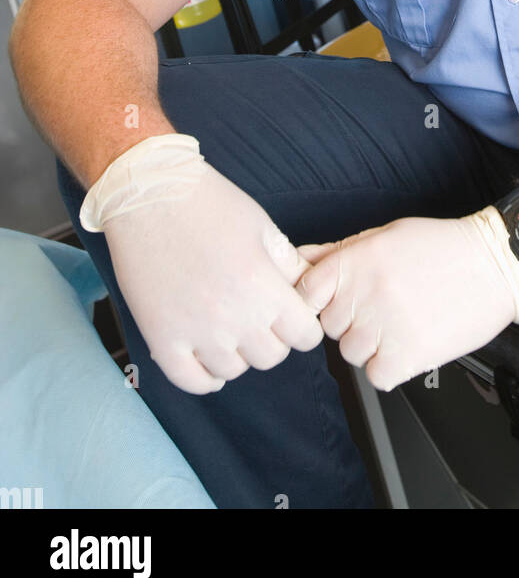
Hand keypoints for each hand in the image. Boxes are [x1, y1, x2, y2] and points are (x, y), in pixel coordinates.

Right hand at [84, 135, 323, 393]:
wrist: (150, 196)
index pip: (304, 337)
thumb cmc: (210, 204)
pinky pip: (192, 381)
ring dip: (238, 353)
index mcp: (263, 287)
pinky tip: (209, 357)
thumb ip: (290, 265)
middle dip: (273, 338)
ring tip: (231, 327)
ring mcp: (195, 333)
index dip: (303, 326)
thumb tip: (310, 289)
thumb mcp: (263, 227)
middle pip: (271, 357)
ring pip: (234, 370)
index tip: (292, 315)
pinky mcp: (161, 339)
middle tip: (260, 316)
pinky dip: (206, 376)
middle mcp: (232, 317)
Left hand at [295, 209, 518, 392]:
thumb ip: (338, 251)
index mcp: (357, 260)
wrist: (496, 264)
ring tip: (401, 323)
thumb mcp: (385, 235)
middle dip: (350, 320)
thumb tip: (298, 258)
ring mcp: (385, 326)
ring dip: (371, 345)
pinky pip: (376, 376)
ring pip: (351, 353)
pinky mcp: (408, 355)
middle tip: (382, 308)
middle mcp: (365, 293)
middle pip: (329, 326)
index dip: (318, 299)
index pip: (305, 292)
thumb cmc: (443, 247)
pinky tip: (408, 344)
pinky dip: (389, 367)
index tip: (336, 301)